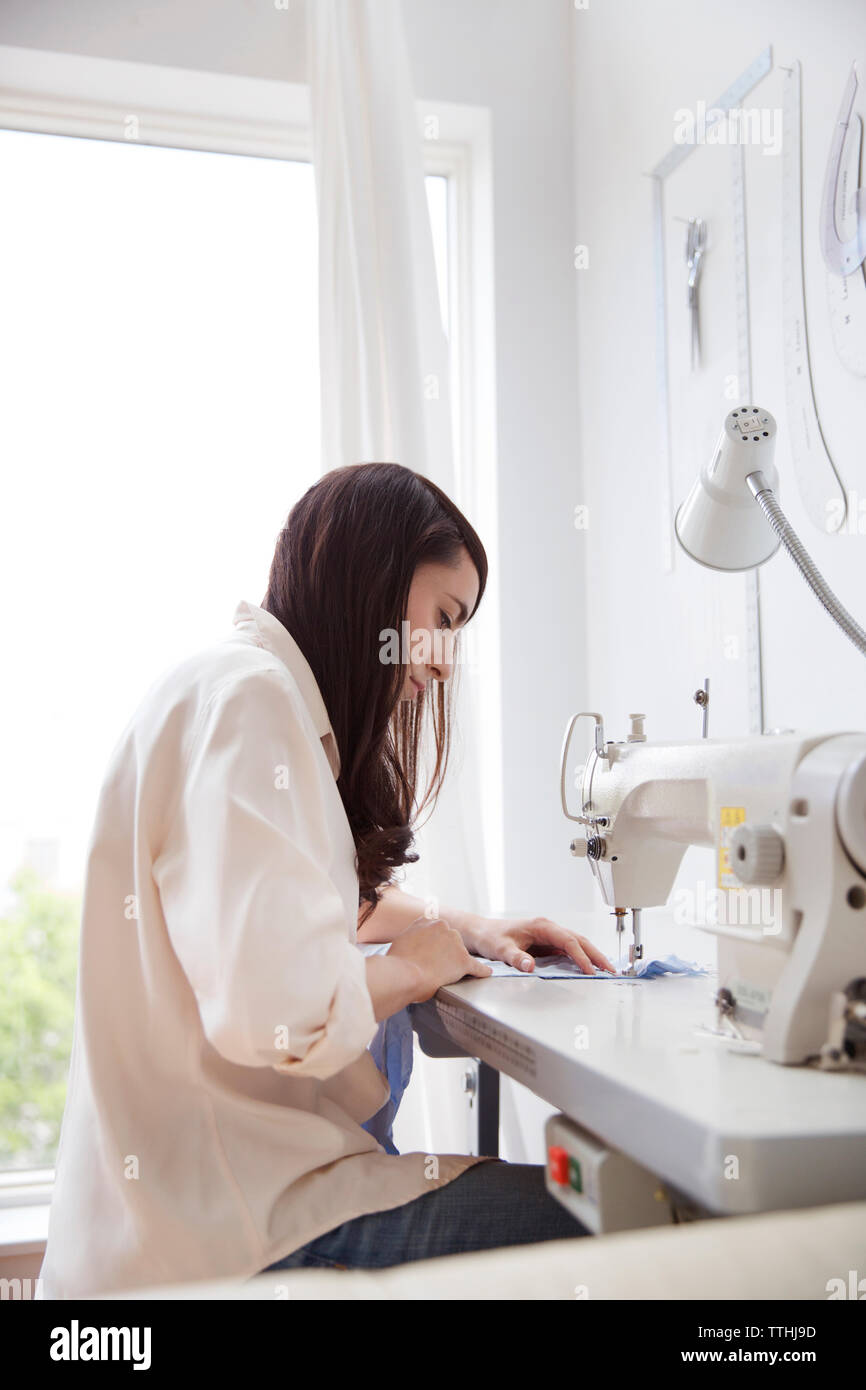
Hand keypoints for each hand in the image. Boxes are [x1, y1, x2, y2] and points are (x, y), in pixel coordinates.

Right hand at [387, 916, 492, 1000]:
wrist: (403, 974)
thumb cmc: (398, 962)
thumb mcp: (401, 940)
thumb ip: (413, 937)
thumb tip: (416, 945)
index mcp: (427, 921)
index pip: (437, 931)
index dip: (434, 944)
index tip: (431, 952)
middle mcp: (443, 927)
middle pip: (451, 940)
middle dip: (446, 952)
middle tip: (433, 966)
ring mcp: (455, 943)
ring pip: (460, 953)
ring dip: (455, 963)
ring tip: (441, 975)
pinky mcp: (463, 961)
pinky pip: (477, 967)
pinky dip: (481, 971)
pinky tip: (485, 973)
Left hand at [466, 915, 616, 975]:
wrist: (481, 933)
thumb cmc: (490, 937)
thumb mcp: (501, 949)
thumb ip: (516, 958)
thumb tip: (530, 966)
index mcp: (541, 925)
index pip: (567, 940)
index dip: (580, 955)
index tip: (589, 969)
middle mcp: (548, 928)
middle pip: (578, 939)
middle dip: (595, 954)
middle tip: (610, 969)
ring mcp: (548, 935)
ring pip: (576, 944)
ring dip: (591, 956)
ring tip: (606, 969)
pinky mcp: (547, 944)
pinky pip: (568, 950)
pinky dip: (581, 958)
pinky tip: (589, 968)